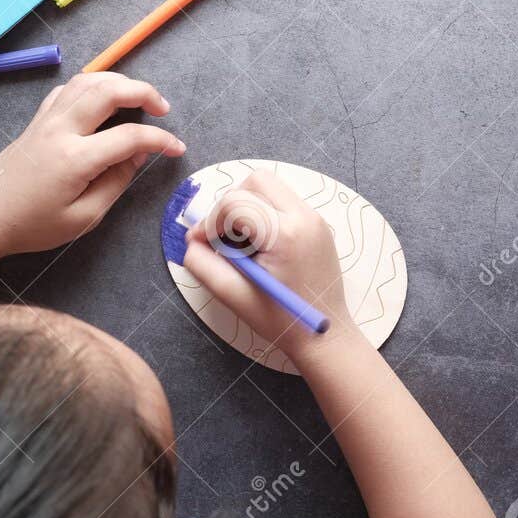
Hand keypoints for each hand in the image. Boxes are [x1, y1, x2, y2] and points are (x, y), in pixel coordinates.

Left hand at [0, 73, 184, 256]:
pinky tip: (102, 99)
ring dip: (118, 82)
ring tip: (138, 98)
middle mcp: (61, 130)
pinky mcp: (37, 119)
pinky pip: (68, 89)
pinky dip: (92, 85)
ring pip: (87, 81)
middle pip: (108, 90)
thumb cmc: (34, 225)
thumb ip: (116, 183)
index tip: (177, 148)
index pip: (129, 137)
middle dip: (143, 92)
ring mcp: (46, 120)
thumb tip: (137, 155)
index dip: (160, 140)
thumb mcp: (84, 218)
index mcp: (75, 158)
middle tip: (163, 109)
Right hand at [180, 172, 349, 360]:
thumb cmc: (281, 320)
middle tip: (221, 238)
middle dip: (230, 205)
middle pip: (256, 182)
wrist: (326, 336)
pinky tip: (259, 247)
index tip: (200, 243)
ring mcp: (315, 218)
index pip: (235, 201)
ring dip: (247, 208)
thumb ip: (203, 264)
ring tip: (241, 244)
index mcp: (286, 233)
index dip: (210, 220)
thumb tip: (191, 240)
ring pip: (270, 189)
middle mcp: (305, 217)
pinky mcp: (318, 225)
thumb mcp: (233, 295)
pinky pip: (283, 203)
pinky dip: (264, 215)